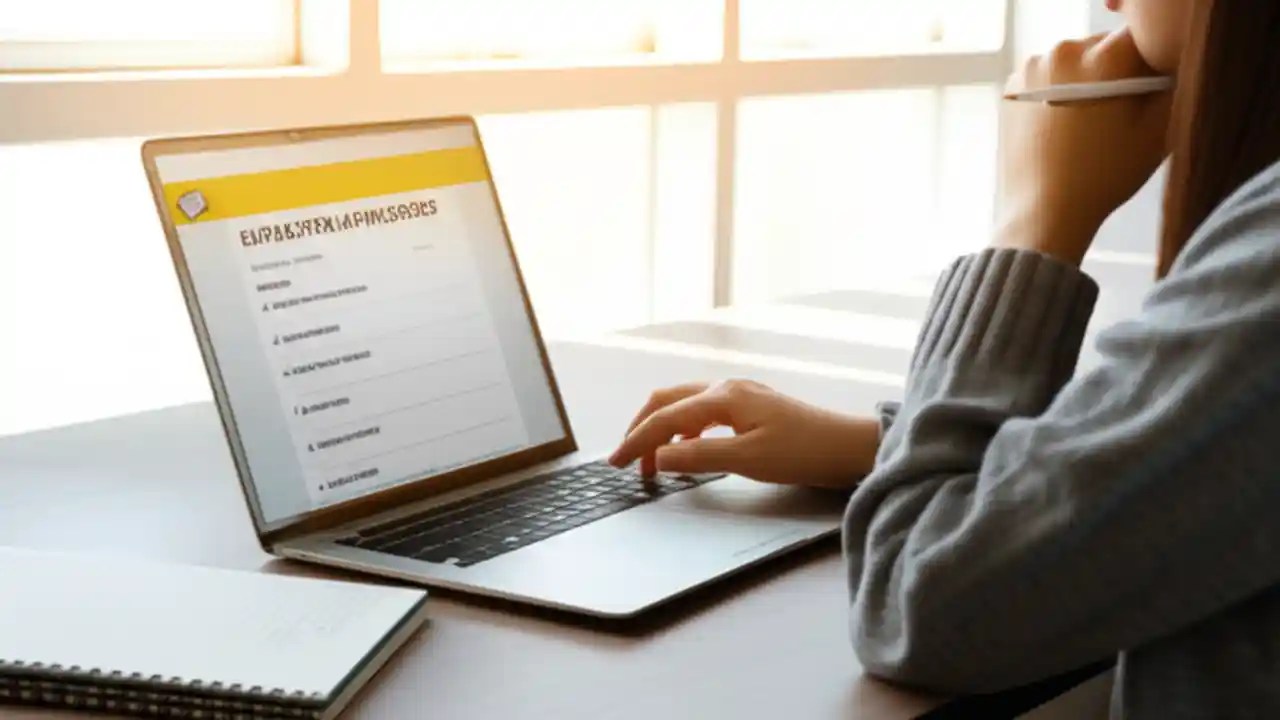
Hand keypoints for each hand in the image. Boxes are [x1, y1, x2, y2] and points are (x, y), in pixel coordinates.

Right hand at [607, 379, 878, 488]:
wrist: (848, 445)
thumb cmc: (804, 451)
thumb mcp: (748, 460)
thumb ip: (700, 457)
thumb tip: (660, 458)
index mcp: (722, 397)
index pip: (664, 418)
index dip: (636, 441)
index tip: (616, 463)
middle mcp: (727, 387)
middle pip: (667, 400)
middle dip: (641, 427)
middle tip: (626, 458)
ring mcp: (740, 394)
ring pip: (684, 404)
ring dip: (662, 428)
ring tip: (653, 460)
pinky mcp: (752, 405)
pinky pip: (704, 411)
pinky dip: (685, 430)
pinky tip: (688, 450)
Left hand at [997, 28, 1173, 265]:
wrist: (1044, 211)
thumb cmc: (1104, 175)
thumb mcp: (1157, 132)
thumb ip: (1172, 88)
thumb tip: (1172, 66)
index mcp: (1105, 56)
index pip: (1142, 38)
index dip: (1150, 62)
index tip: (1147, 88)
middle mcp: (1064, 51)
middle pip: (1103, 46)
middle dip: (1114, 70)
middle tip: (1116, 111)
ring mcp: (1031, 68)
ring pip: (1072, 61)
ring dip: (1082, 80)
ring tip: (1085, 123)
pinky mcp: (1011, 87)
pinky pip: (1044, 77)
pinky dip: (1054, 92)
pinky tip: (1060, 126)